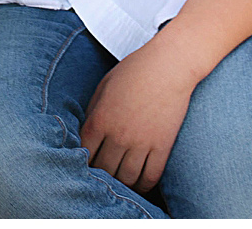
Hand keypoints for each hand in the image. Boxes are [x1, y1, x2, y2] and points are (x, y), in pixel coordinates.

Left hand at [81, 41, 198, 193]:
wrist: (169, 66)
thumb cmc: (134, 71)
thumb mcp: (104, 86)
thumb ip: (92, 111)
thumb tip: (85, 133)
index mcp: (100, 120)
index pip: (84, 153)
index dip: (82, 161)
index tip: (84, 164)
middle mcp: (118, 135)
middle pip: (104, 170)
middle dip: (100, 176)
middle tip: (102, 176)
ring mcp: (141, 143)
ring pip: (127, 179)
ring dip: (122, 184)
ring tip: (120, 182)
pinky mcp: (162, 147)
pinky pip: (150, 177)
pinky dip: (143, 186)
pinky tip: (139, 183)